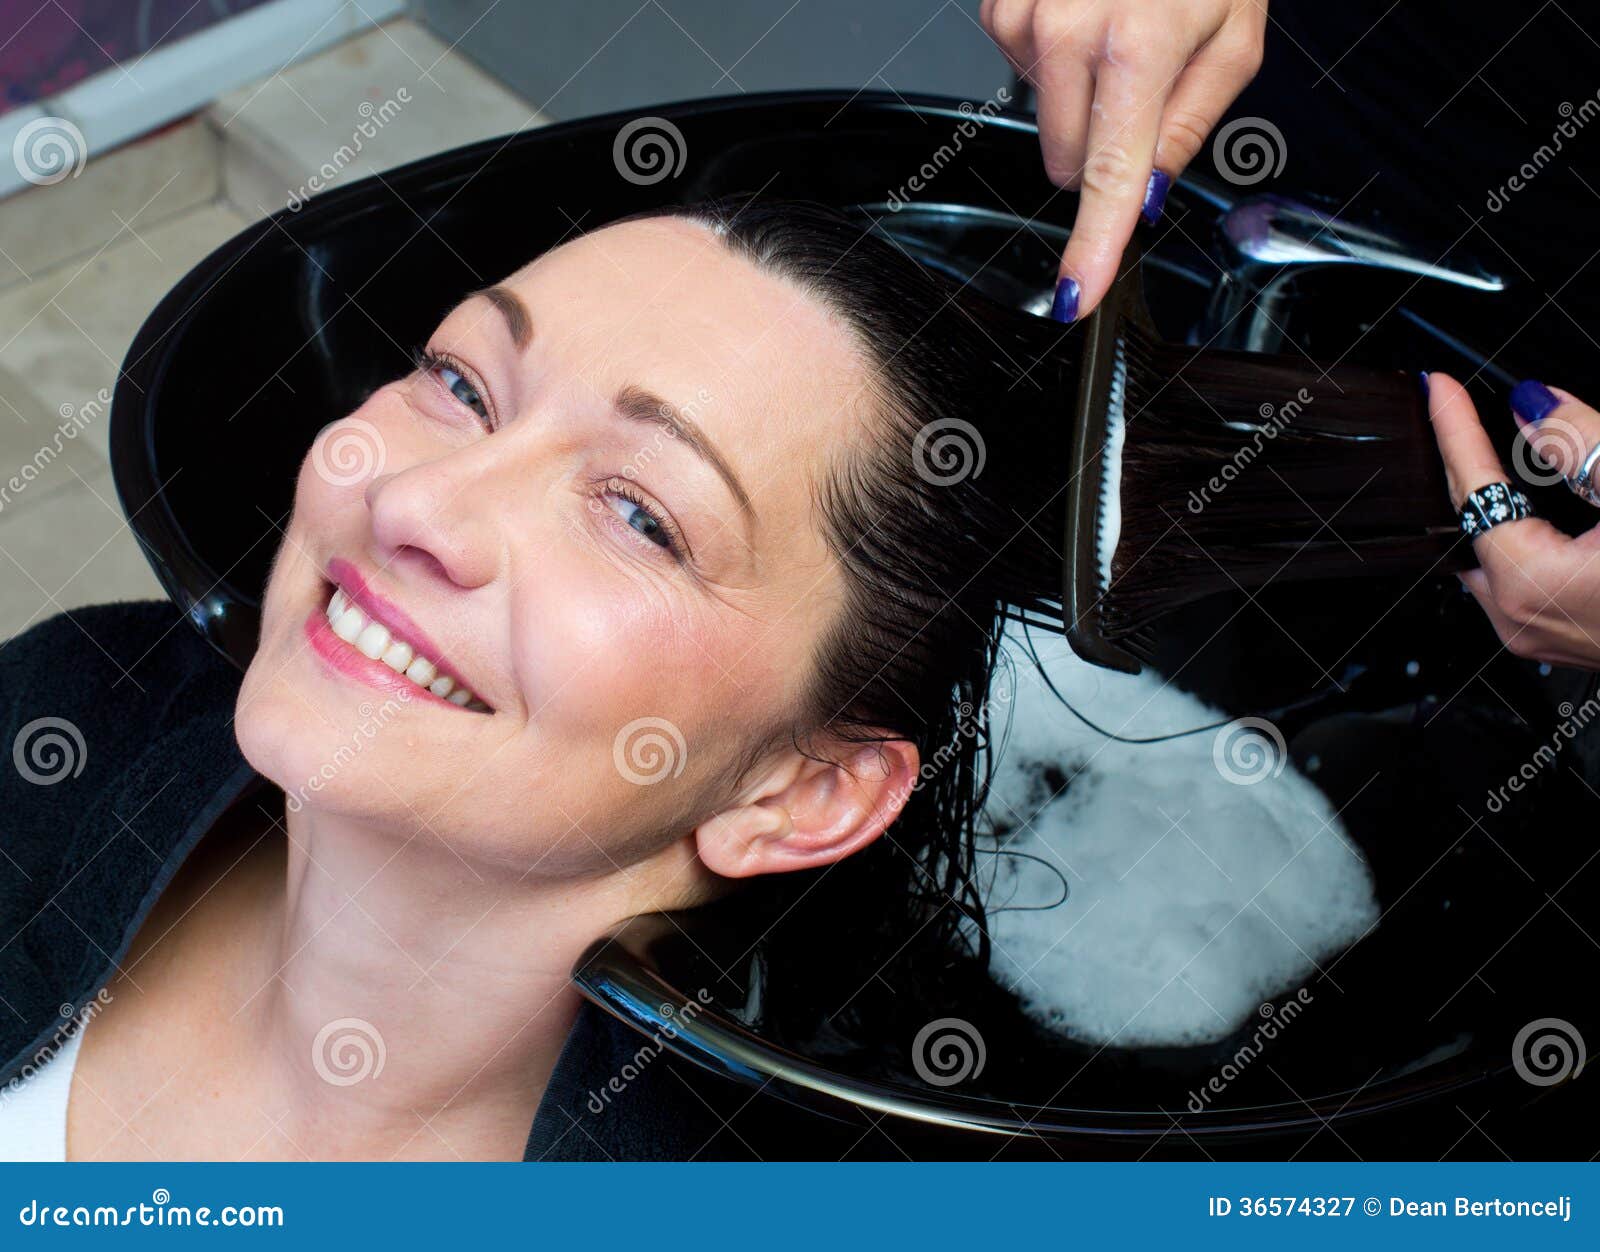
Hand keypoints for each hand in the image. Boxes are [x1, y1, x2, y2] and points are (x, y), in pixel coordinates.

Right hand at [980, 0, 1266, 321]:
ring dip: (1079, 97)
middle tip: (1143, 87)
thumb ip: (1189, 126)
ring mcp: (1022, 20)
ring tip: (1117, 29)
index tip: (1076, 295)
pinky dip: (1054, 60)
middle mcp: (1066, 35)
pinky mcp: (998, 8)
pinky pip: (1022, 73)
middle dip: (1102, 149)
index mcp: (1136, 49)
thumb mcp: (1234, 38)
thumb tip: (1148, 191)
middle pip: (1066, 163)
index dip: (1092, 246)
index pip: (1106, 179)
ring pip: (1042, 119)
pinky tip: (1085, 16)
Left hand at [1428, 371, 1599, 668]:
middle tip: (1457, 406)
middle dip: (1465, 461)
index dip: (1455, 429)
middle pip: (1469, 522)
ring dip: (1494, 496)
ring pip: (1489, 549)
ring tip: (1487, 442)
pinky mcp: (1556, 635)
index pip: (1473, 489)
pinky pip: (1515, 571)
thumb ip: (1581, 444)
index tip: (1440, 388)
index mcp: (1531, 583)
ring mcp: (1534, 633)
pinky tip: (1530, 497)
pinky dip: (1518, 528)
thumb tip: (1533, 406)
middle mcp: (1518, 617)